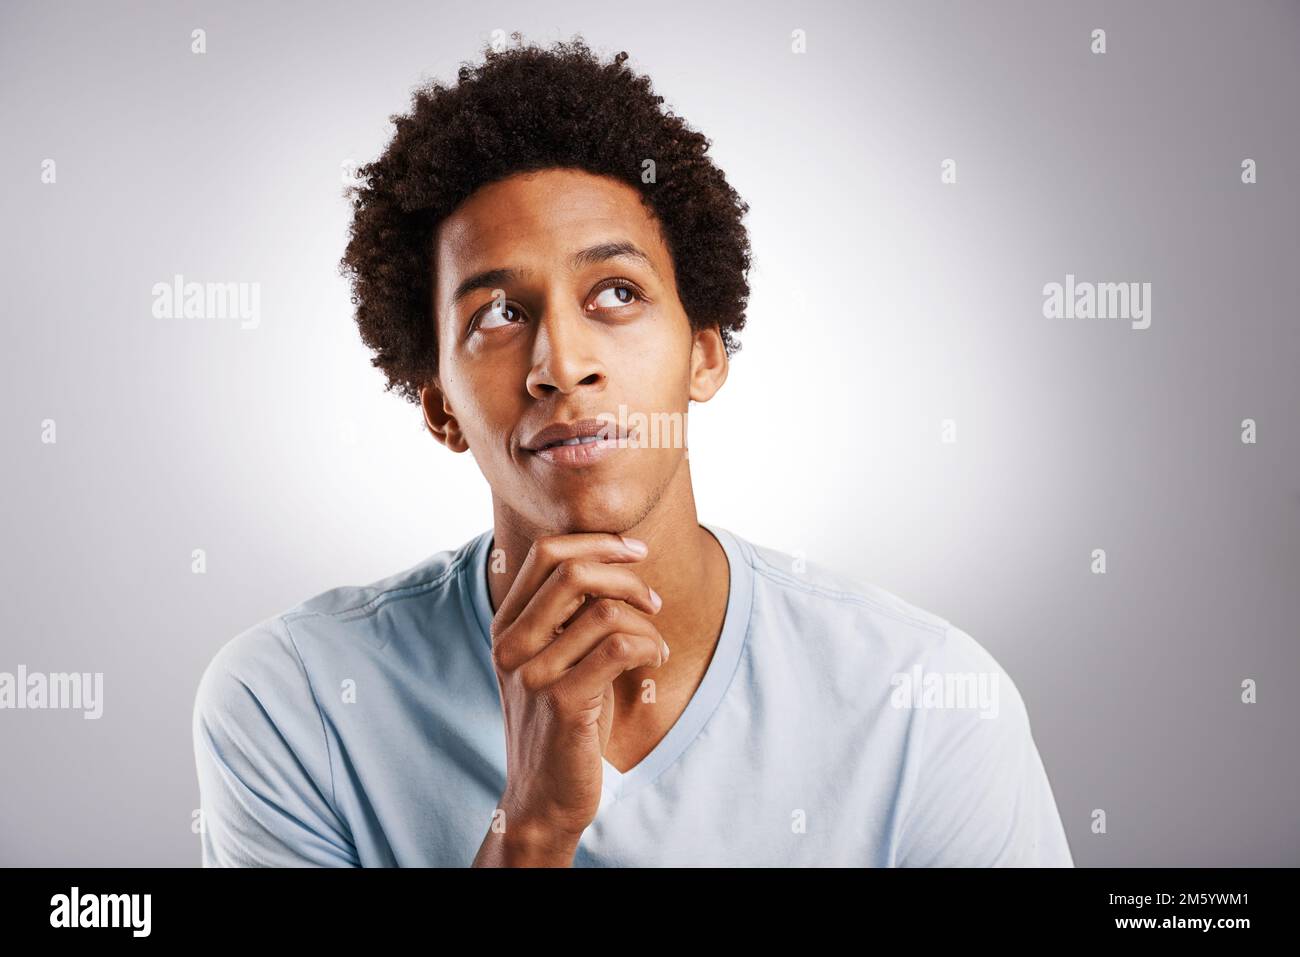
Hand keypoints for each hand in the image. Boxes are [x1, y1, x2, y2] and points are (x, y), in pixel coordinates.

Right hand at [472, 532, 666, 865]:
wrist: (541, 798)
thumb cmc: (560, 723)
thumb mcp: (554, 661)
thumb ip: (569, 616)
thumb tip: (616, 561)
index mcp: (507, 626)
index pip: (546, 552)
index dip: (598, 542)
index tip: (636, 551)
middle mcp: (512, 644)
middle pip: (573, 571)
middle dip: (626, 575)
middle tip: (653, 601)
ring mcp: (533, 673)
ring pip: (605, 611)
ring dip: (646, 623)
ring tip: (656, 645)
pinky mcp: (563, 702)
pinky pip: (620, 647)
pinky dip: (650, 647)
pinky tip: (656, 663)